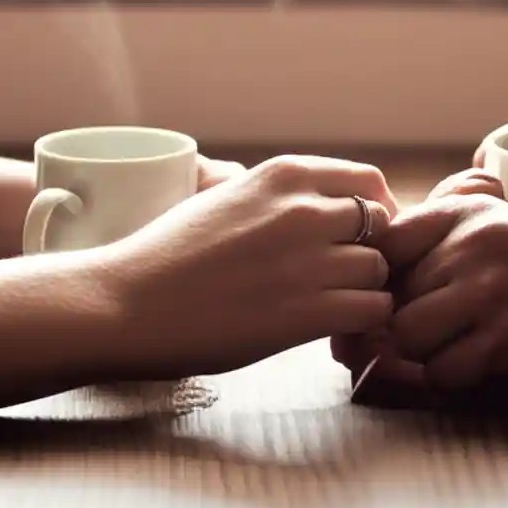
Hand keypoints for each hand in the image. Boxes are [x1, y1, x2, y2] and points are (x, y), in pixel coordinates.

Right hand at [97, 155, 398, 379]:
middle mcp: (303, 209)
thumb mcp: (224, 197)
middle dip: (369, 252)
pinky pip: (374, 309)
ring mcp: (309, 260)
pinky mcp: (308, 312)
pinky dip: (363, 323)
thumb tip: (313, 202)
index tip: (357, 237)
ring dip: (365, 291)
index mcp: (283, 175)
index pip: (368, 181)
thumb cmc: (166, 256)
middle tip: (345, 279)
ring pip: (380, 270)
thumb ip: (275, 196)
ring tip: (335, 308)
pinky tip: (333, 331)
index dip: (373, 212)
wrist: (126, 304)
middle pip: (381, 226)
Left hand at [352, 193, 507, 403]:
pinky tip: (492, 363)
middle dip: (404, 329)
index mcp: (469, 209)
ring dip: (428, 356)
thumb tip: (354, 306)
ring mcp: (496, 285)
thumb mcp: (495, 243)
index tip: (398, 303)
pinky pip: (443, 370)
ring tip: (467, 348)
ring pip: (408, 335)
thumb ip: (430, 255)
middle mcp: (479, 238)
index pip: (382, 242)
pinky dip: (457, 379)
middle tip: (444, 337)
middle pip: (391, 297)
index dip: (377, 284)